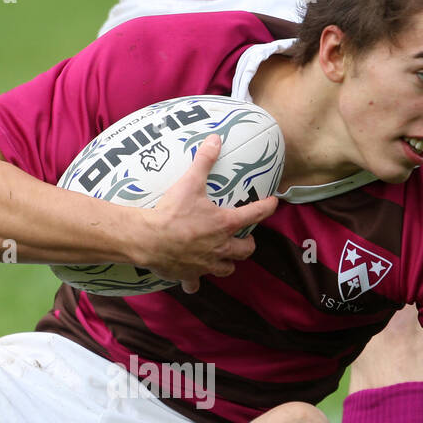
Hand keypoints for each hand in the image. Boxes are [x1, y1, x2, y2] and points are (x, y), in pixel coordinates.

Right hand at [140, 136, 277, 293]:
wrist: (148, 239)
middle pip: (246, 250)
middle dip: (248, 244)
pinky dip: (195, 281)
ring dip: (228, 263)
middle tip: (244, 239)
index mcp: (225, 224)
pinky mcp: (189, 275)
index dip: (267, 207)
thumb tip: (216, 138)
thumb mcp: (189, 182)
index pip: (255, 214)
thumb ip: (204, 160)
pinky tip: (193, 279)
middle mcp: (221, 247)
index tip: (273, 202)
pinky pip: (195, 283)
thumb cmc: (171, 211)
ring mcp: (206, 264)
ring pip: (227, 268)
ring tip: (223, 256)